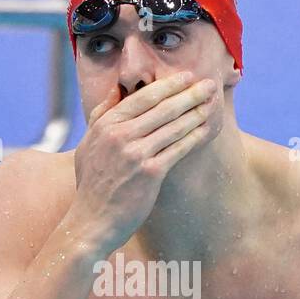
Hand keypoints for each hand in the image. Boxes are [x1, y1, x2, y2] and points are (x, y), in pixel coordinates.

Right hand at [68, 70, 220, 249]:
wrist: (93, 221)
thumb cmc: (91, 184)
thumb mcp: (87, 144)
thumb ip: (100, 115)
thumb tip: (115, 90)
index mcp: (106, 125)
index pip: (142, 97)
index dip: (168, 85)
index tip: (187, 77)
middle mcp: (120, 135)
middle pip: (162, 108)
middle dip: (189, 94)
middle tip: (209, 85)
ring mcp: (135, 154)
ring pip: (173, 127)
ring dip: (196, 113)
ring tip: (212, 104)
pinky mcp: (150, 173)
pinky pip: (178, 149)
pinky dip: (194, 137)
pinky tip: (206, 129)